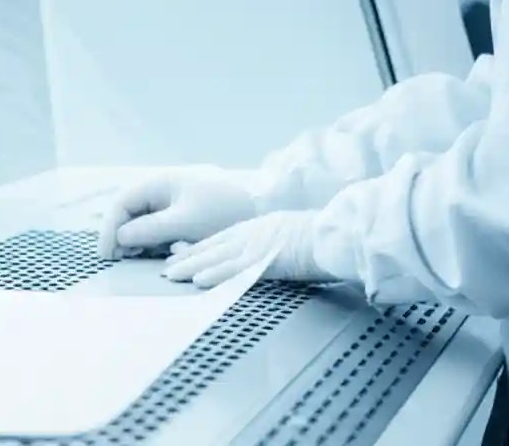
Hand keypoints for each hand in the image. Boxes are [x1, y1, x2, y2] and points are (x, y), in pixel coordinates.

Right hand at [98, 166, 259, 258]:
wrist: (264, 205)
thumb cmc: (225, 209)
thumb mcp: (185, 222)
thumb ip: (150, 230)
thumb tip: (121, 238)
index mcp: (160, 182)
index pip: (122, 203)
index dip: (110, 228)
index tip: (107, 254)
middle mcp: (163, 189)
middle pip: (129, 211)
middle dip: (120, 235)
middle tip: (116, 260)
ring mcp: (174, 200)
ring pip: (143, 220)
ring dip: (136, 239)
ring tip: (134, 258)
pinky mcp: (186, 214)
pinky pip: (159, 226)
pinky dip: (153, 240)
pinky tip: (156, 253)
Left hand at [162, 210, 331, 286]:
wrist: (342, 232)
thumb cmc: (327, 235)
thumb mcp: (297, 232)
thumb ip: (281, 241)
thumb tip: (279, 252)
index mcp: (263, 227)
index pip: (224, 238)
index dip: (201, 246)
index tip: (180, 251)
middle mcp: (255, 233)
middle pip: (214, 246)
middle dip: (188, 256)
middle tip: (166, 265)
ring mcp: (260, 246)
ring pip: (218, 257)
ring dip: (192, 266)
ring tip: (170, 274)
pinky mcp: (267, 261)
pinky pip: (236, 269)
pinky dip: (216, 274)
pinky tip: (198, 280)